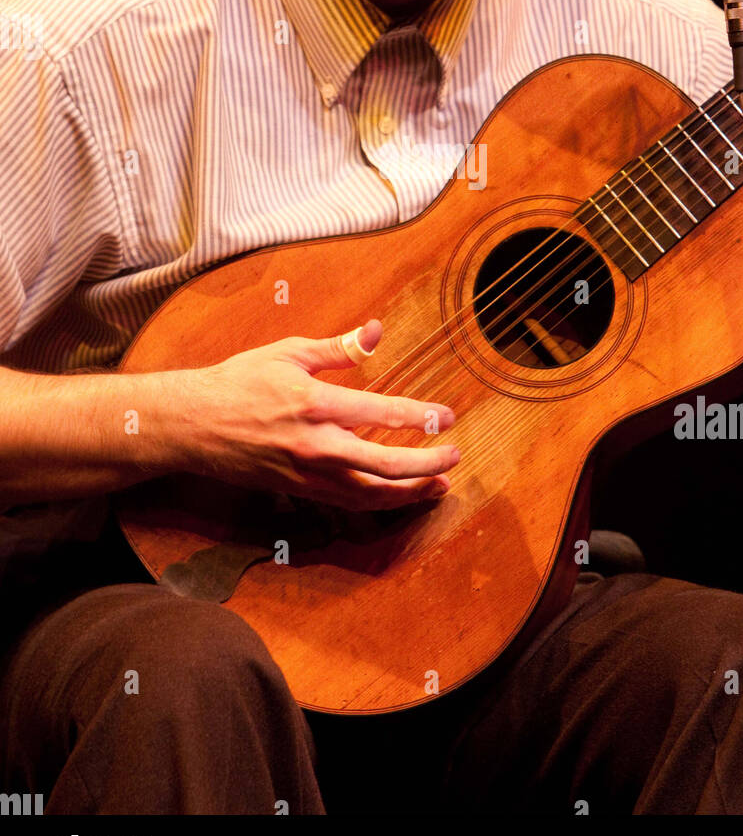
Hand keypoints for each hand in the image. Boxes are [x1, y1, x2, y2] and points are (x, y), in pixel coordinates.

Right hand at [186, 319, 459, 510]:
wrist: (194, 425)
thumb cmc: (240, 382)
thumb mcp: (289, 352)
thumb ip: (338, 347)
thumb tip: (376, 332)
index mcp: (316, 404)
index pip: (382, 413)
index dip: (421, 416)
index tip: (446, 416)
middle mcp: (316, 445)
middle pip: (385, 464)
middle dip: (427, 463)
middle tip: (455, 456)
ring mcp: (308, 473)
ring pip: (370, 494)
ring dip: (410, 492)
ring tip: (438, 484)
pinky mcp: (300, 490)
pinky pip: (348, 503)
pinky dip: (379, 502)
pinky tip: (398, 495)